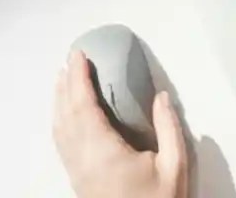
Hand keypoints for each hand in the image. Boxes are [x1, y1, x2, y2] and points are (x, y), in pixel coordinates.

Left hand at [53, 51, 187, 197]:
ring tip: (62, 79)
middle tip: (71, 59)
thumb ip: (169, 128)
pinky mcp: (77, 180)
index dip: (79, 79)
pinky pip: (62, 142)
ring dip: (60, 101)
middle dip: (67, 84)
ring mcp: (76, 171)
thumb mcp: (175, 166)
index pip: (84, 107)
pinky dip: (60, 120)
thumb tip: (160, 97)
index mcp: (104, 152)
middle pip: (67, 114)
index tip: (79, 56)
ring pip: (60, 129)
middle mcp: (83, 160)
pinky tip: (65, 114)